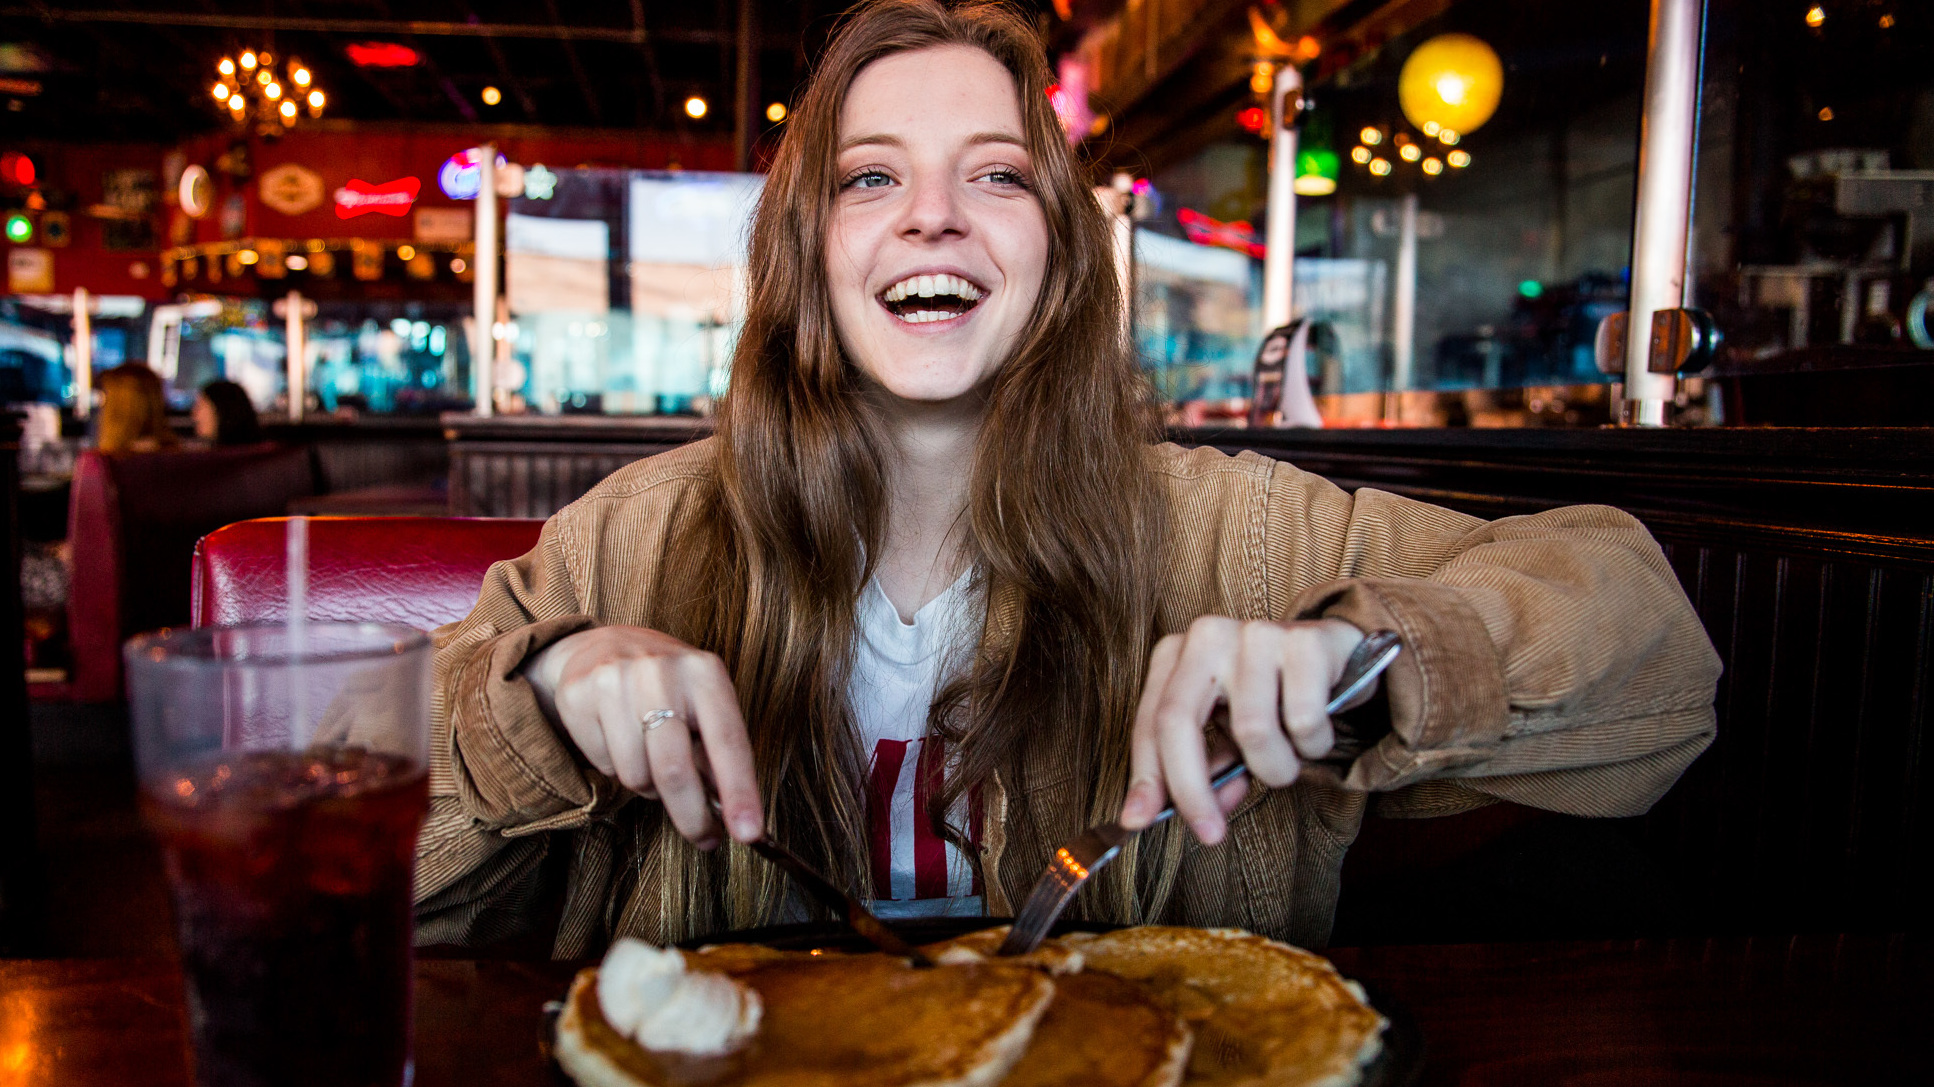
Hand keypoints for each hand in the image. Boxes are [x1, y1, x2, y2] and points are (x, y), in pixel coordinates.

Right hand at [525, 626, 762, 849]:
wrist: (606, 646)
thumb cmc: (669, 687)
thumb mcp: (704, 704)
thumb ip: (717, 752)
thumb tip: (734, 814)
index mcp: (704, 673)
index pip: (727, 741)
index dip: (740, 791)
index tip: (749, 833)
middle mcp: (661, 672)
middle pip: (674, 770)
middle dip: (692, 816)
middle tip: (705, 838)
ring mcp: (615, 681)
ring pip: (636, 776)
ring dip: (649, 787)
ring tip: (652, 759)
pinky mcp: (579, 695)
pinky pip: (603, 765)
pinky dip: (616, 769)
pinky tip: (621, 741)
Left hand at [1119, 617, 1366, 844]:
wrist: (1335, 655)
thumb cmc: (1271, 697)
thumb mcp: (1228, 730)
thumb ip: (1210, 768)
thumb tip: (1204, 815)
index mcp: (1177, 653)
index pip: (1151, 722)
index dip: (1145, 776)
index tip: (1138, 820)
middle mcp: (1209, 635)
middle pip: (1180, 720)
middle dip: (1191, 789)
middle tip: (1210, 834)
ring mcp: (1256, 633)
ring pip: (1252, 731)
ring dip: (1276, 767)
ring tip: (1288, 758)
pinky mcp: (1305, 641)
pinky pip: (1303, 720)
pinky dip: (1313, 744)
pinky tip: (1315, 732)